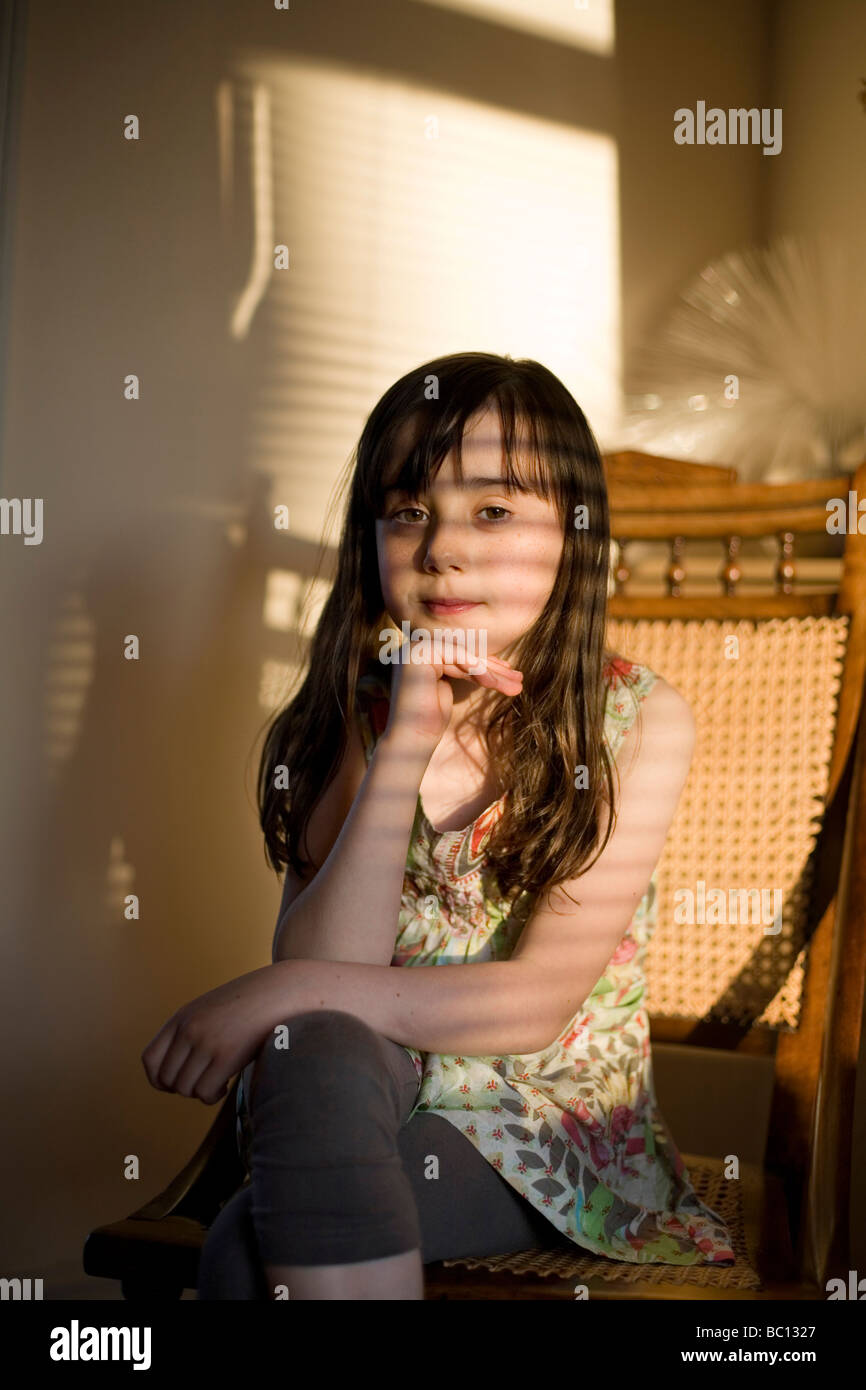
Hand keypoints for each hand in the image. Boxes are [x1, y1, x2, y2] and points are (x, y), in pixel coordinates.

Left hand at [140, 965, 279, 1104]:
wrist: (285, 990)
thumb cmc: (253, 1003)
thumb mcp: (213, 1009)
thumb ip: (193, 1030)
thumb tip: (180, 1069)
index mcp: (182, 1017)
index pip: (149, 1060)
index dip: (159, 1079)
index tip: (177, 1083)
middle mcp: (189, 1029)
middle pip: (166, 1079)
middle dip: (183, 1089)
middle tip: (204, 1082)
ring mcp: (207, 1041)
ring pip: (184, 1089)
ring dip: (200, 1093)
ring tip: (218, 1083)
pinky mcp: (226, 1055)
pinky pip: (205, 1092)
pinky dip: (213, 1096)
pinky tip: (227, 1085)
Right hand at [385, 646, 522, 748]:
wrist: (412, 741)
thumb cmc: (429, 722)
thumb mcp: (451, 689)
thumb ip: (462, 670)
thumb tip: (488, 661)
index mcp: (420, 655)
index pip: (460, 656)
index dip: (487, 666)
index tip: (511, 675)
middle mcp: (414, 648)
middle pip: (463, 654)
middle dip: (494, 669)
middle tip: (519, 680)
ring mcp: (414, 648)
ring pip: (463, 654)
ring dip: (491, 671)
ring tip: (514, 685)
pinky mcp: (418, 653)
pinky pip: (455, 655)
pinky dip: (476, 667)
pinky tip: (493, 681)